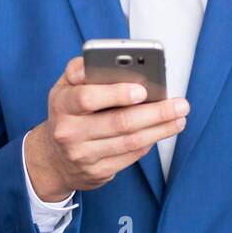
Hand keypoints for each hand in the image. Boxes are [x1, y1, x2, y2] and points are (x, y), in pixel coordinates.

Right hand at [24, 56, 188, 199]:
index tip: (142, 90)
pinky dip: (149, 142)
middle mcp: (69, 131)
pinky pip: (130, 157)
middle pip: (118, 122)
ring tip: (179, 118)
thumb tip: (114, 60)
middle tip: (180, 105)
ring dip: (160, 129)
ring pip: (130, 141)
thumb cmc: (67, 113)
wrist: (52, 158)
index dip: (116, 93)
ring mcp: (82, 155)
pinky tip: (162, 132)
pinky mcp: (96, 172)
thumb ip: (83, 71)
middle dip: (155, 113)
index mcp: (61, 103)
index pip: (87, 97)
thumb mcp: (65, 87)